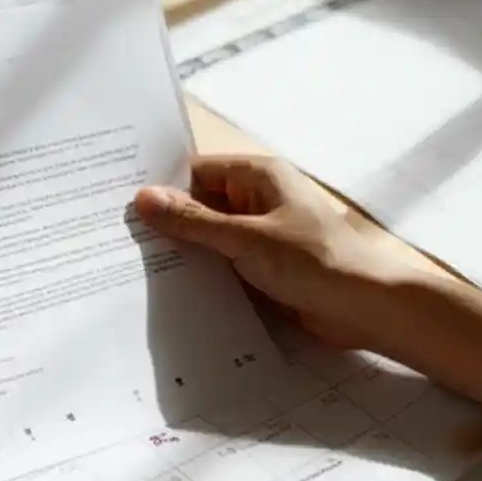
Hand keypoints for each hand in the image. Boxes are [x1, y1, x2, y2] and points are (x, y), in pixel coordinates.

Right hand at [135, 155, 408, 348]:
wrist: (366, 308)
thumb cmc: (312, 261)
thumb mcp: (246, 238)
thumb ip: (193, 221)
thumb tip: (142, 197)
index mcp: (258, 176)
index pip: (195, 172)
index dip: (160, 187)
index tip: (118, 204)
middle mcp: (257, 199)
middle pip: (200, 205)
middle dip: (166, 223)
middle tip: (115, 239)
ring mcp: (261, 235)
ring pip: (209, 237)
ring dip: (182, 251)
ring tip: (130, 266)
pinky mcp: (264, 267)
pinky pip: (223, 263)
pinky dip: (201, 273)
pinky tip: (168, 288)